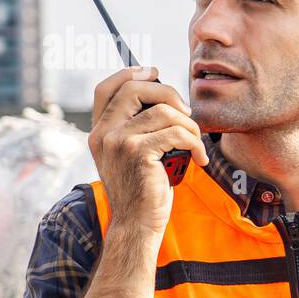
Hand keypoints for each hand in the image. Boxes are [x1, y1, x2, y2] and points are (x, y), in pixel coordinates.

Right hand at [88, 66, 209, 237]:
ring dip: (189, 125)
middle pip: (134, 89)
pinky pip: (176, 133)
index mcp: (99, 132)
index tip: (153, 72)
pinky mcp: (138, 154)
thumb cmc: (143, 190)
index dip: (129, 73)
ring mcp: (118, 143)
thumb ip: (136, 129)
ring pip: (162, 111)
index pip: (105, 88)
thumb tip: (164, 98)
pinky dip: (194, 143)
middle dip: (168, 93)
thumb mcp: (132, 156)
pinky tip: (199, 159)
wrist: (137, 225)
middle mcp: (103, 134)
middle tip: (186, 113)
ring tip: (196, 143)